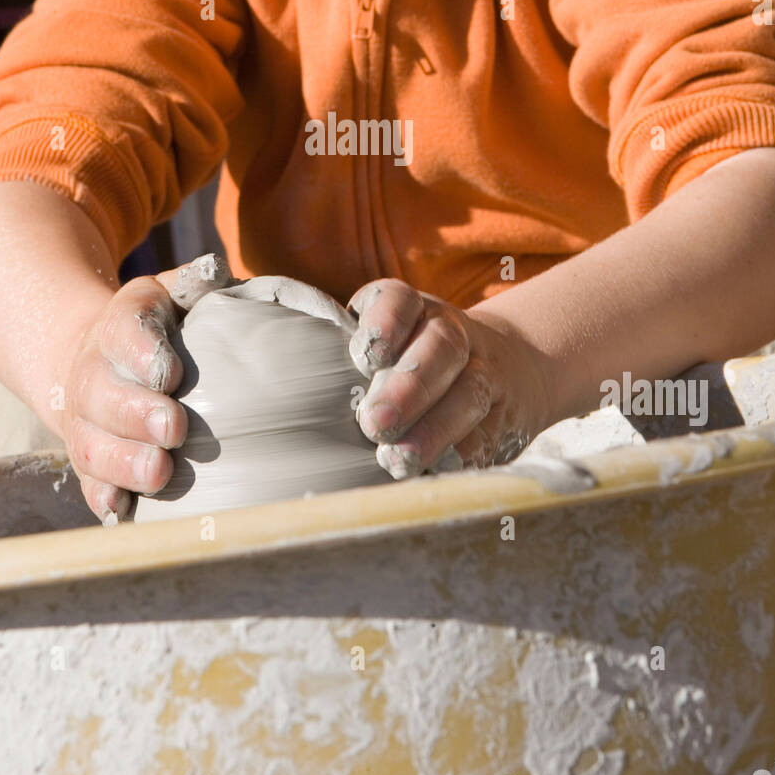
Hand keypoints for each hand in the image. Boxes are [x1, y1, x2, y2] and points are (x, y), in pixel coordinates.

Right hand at [56, 253, 233, 522]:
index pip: (123, 334)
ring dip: (123, 462)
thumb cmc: (157, 328)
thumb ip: (194, 284)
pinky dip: (102, 496)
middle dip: (136, 414)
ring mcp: (84, 421)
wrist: (94, 356)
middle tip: (174, 427)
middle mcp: (92, 373)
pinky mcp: (86, 458)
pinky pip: (86, 481)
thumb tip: (216, 272)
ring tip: (160, 473)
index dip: (143, 354)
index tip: (172, 373)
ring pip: (91, 445)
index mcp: (117, 326)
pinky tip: (122, 510)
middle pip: (102, 396)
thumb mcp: (169, 293)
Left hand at [346, 278, 549, 477]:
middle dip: (409, 387)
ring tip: (401, 460)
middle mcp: (451, 333)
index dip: (385, 324)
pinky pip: (489, 435)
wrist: (504, 366)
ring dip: (436, 430)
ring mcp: (483, 373)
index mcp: (413, 308)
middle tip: (375, 424)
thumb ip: (337, 356)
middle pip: (441, 349)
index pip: (400, 300)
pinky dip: (464, 457)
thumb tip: (270, 383)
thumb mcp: (379, 342)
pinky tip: (438, 474)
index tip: (365, 357)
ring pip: (470, 394)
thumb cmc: (406, 360)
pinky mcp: (502, 417)